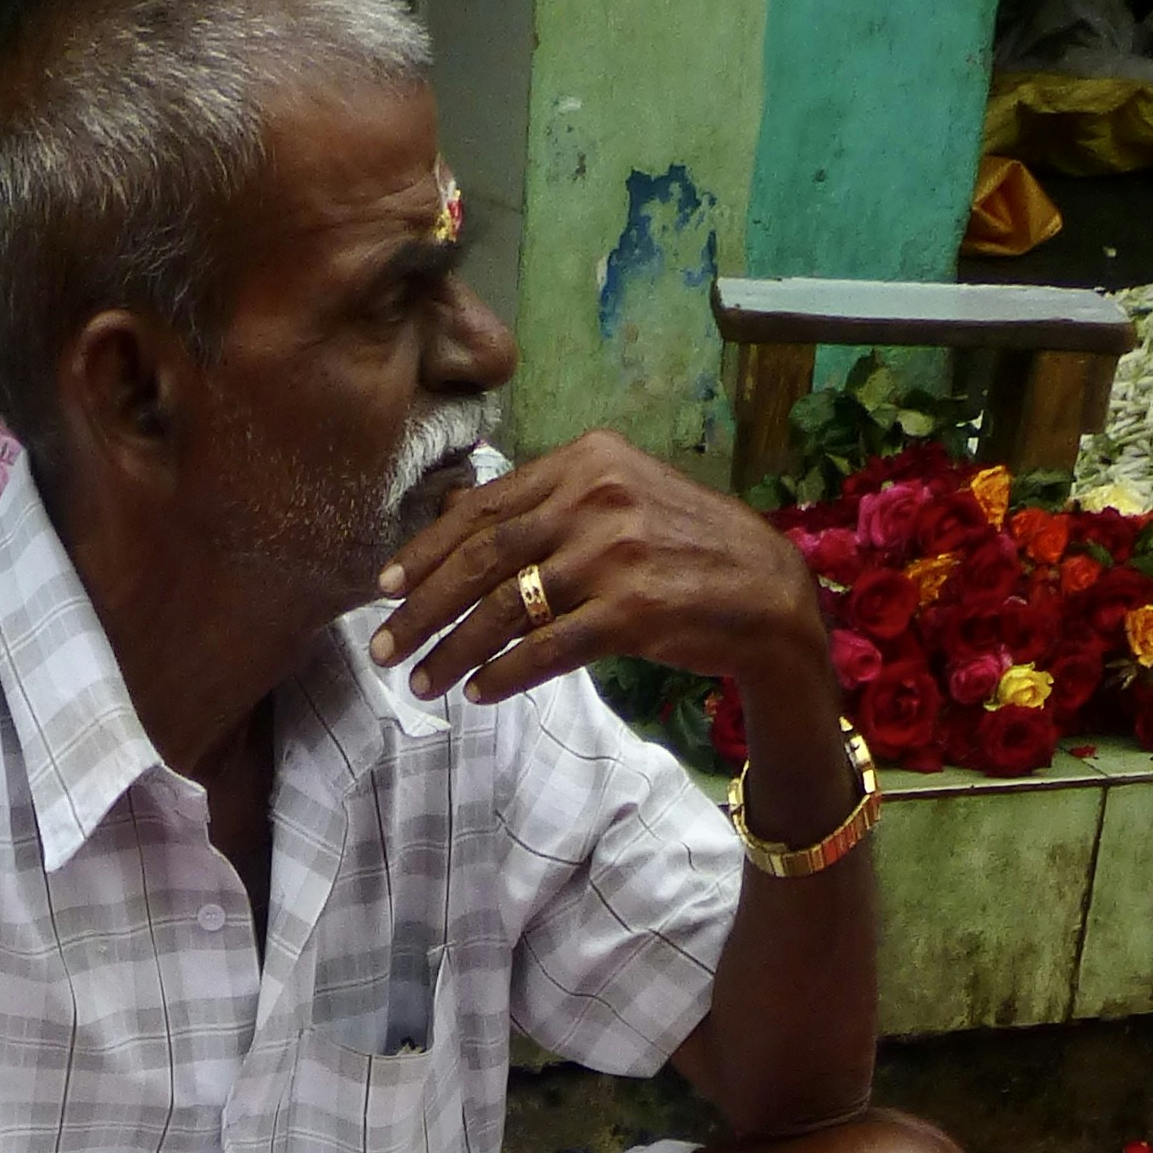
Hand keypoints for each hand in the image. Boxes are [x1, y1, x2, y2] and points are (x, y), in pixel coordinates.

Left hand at [371, 431, 829, 709]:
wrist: (768, 595)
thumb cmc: (686, 553)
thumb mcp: (623, 501)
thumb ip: (554, 506)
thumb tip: (465, 526)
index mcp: (588, 460)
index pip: (483, 505)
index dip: (425, 550)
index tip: (384, 585)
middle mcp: (598, 498)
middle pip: (482, 556)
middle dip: (423, 606)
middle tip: (385, 645)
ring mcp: (615, 553)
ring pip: (505, 607)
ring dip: (453, 650)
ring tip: (422, 681)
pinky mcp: (633, 610)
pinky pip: (546, 648)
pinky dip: (504, 674)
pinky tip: (478, 692)